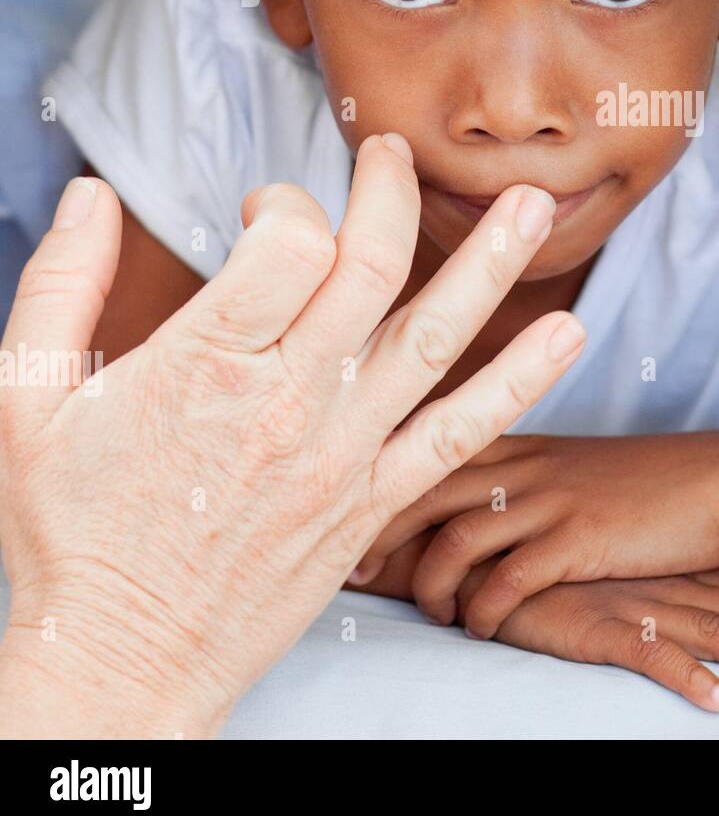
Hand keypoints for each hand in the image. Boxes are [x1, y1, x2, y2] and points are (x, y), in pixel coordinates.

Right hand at [0, 137, 584, 736]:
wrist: (121, 663)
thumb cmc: (71, 533)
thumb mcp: (26, 403)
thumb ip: (57, 289)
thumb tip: (85, 195)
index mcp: (203, 367)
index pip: (288, 247)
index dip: (285, 204)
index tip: (266, 212)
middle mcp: (286, 402)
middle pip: (369, 268)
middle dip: (389, 192)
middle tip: (390, 152)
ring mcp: (341, 454)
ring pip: (434, 336)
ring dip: (492, 264)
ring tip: (534, 203)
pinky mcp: (373, 502)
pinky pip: (461, 434)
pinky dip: (519, 382)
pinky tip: (567, 335)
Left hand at [349, 431, 718, 637]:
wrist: (715, 481)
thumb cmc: (645, 481)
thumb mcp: (574, 465)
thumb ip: (522, 474)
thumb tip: (478, 504)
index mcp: (521, 442)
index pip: (429, 448)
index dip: (378, 481)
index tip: (342, 512)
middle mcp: (526, 462)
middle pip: (424, 485)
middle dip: (378, 530)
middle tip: (354, 573)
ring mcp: (551, 498)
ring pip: (457, 538)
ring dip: (432, 584)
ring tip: (432, 612)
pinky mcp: (579, 538)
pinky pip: (507, 580)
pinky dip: (483, 610)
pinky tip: (480, 628)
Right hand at [456, 560, 718, 711]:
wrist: (482, 540)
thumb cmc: (547, 550)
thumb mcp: (609, 555)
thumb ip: (650, 565)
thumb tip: (686, 581)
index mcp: (672, 562)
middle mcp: (666, 578)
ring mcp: (635, 599)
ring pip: (717, 630)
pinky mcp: (595, 624)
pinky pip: (648, 655)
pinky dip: (686, 677)